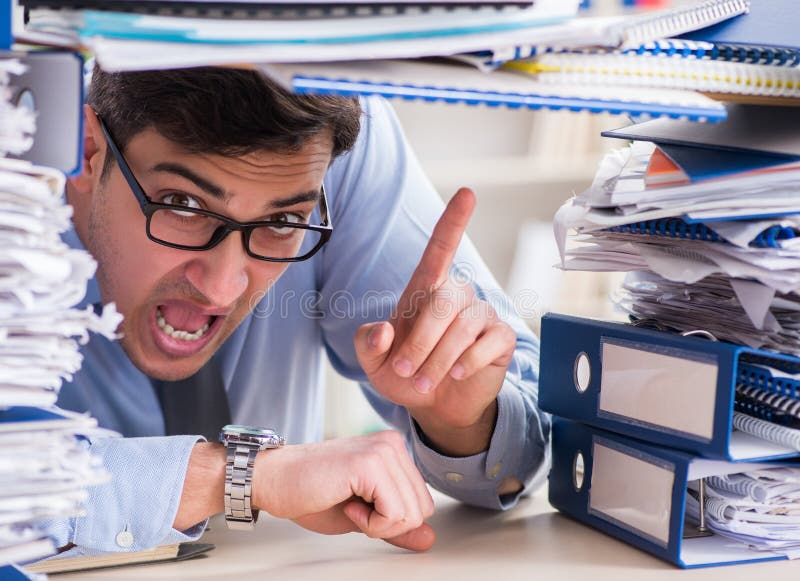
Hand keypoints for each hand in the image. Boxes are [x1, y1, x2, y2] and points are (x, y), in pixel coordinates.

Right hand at [252, 431, 434, 550]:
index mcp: (394, 450)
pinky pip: (394, 513)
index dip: (392, 520)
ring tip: (349, 504)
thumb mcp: (363, 514)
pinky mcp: (369, 464)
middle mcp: (393, 444)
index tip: (360, 506)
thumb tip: (429, 539)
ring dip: (378, 524)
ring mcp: (383, 450)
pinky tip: (347, 504)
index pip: (423, 502)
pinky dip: (371, 523)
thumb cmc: (311, 493)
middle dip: (389, 524)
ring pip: (412, 514)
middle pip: (422, 509)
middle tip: (354, 508)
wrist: (272, 479)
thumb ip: (396, 523)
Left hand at [354, 188, 517, 455]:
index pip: (441, 248)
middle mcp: (457, 295)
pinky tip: (456, 375)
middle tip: (404, 371)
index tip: (468, 193)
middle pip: (443, 300)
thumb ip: (367, 343)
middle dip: (420, 341)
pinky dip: (467, 361)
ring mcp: (481, 314)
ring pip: (463, 325)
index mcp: (425, 290)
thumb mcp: (373, 362)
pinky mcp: (501, 337)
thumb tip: (383, 331)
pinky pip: (488, 341)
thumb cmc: (405, 373)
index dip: (454, 221)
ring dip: (438, 359)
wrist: (435, 406)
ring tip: (423, 383)